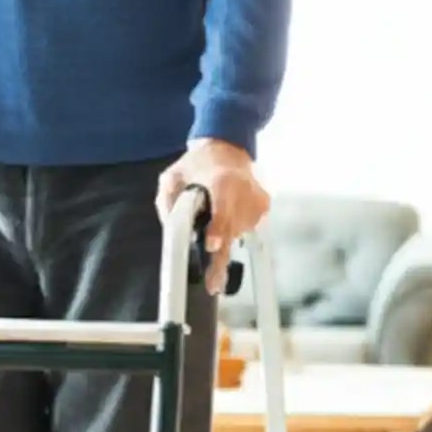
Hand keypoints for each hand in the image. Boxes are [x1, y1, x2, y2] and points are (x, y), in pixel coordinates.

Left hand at [156, 138, 269, 293]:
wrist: (228, 147)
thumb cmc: (197, 164)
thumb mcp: (172, 175)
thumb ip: (167, 200)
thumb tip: (171, 226)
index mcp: (222, 181)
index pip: (222, 208)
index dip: (217, 229)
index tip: (211, 245)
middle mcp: (244, 190)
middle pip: (232, 231)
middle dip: (220, 259)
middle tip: (213, 284)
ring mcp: (257, 199)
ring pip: (238, 233)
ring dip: (223, 239)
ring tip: (211, 229)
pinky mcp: (264, 206)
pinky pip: (247, 228)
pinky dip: (234, 230)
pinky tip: (226, 219)